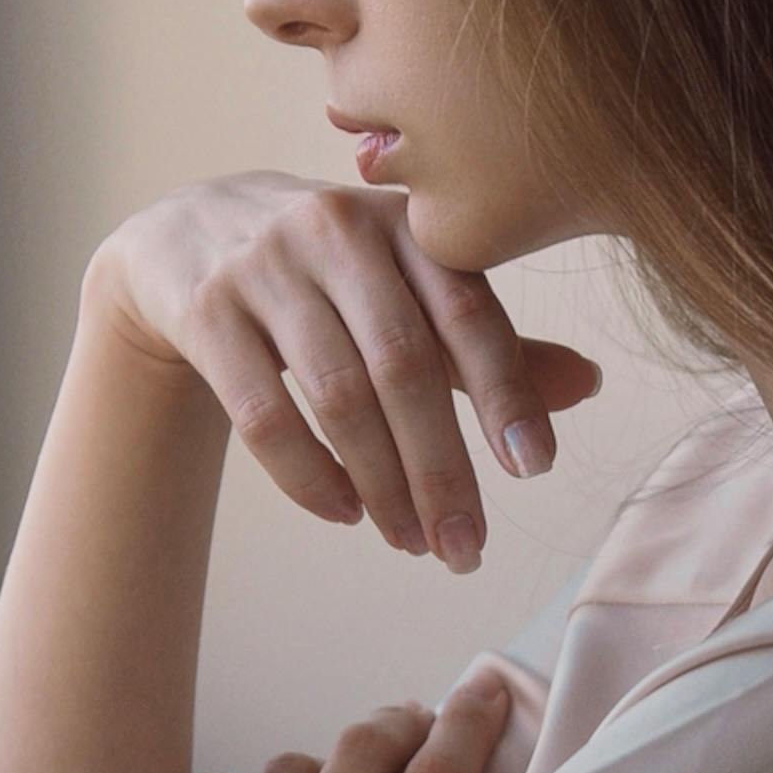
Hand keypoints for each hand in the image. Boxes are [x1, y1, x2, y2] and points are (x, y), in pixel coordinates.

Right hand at [87, 174, 602, 572]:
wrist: (184, 236)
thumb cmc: (327, 270)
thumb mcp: (405, 283)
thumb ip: (484, 339)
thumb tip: (588, 385)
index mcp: (405, 221)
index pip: (467, 310)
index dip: (506, 389)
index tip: (535, 468)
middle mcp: (336, 229)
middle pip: (404, 365)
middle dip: (442, 468)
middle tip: (467, 550)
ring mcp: (263, 264)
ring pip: (337, 394)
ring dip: (382, 485)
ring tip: (411, 543)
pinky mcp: (204, 309)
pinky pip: (261, 412)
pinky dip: (308, 475)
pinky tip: (343, 514)